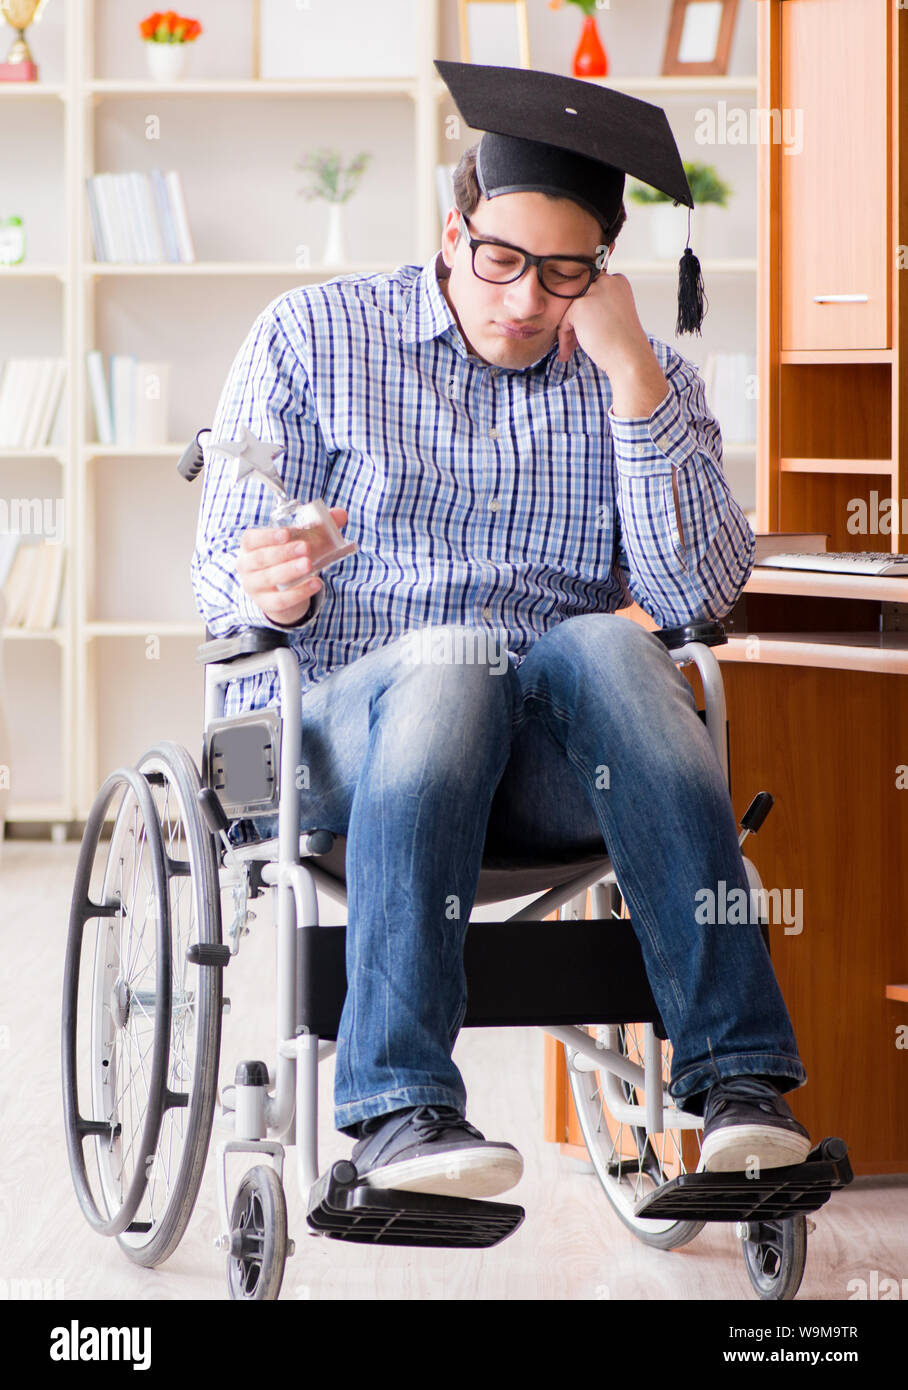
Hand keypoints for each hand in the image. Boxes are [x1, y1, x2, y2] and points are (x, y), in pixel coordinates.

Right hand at [237, 507, 347, 625]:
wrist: (282, 592)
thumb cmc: (287, 559)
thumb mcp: (298, 541)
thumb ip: (318, 527)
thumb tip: (341, 514)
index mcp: (250, 546)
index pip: (251, 539)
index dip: (267, 536)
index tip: (286, 533)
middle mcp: (247, 566)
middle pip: (261, 558)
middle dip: (284, 552)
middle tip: (305, 547)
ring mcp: (254, 587)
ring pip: (269, 578)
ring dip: (290, 570)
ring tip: (309, 564)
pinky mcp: (267, 604)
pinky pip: (281, 599)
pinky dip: (299, 592)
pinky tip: (316, 583)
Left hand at [556, 263, 653, 379]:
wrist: (630, 355)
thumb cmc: (624, 342)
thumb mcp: (614, 315)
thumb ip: (598, 306)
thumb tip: (574, 311)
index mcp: (618, 281)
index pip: (591, 292)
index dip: (587, 313)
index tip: (588, 331)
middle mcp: (606, 281)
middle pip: (579, 299)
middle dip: (575, 322)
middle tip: (575, 343)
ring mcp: (593, 291)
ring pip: (569, 310)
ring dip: (568, 332)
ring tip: (569, 350)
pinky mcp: (580, 305)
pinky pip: (563, 322)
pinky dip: (565, 339)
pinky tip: (568, 353)